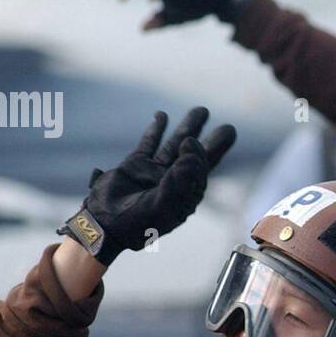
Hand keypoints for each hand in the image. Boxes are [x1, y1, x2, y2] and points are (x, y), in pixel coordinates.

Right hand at [60, 108, 236, 264]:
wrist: (105, 225)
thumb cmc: (138, 222)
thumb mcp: (164, 204)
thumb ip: (181, 179)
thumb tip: (192, 148)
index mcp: (184, 196)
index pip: (201, 171)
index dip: (201, 153)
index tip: (191, 142)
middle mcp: (172, 182)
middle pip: (196, 157)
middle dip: (212, 142)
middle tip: (230, 129)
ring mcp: (154, 173)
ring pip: (174, 145)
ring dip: (187, 128)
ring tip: (201, 111)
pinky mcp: (135, 165)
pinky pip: (149, 143)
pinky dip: (156, 130)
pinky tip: (162, 116)